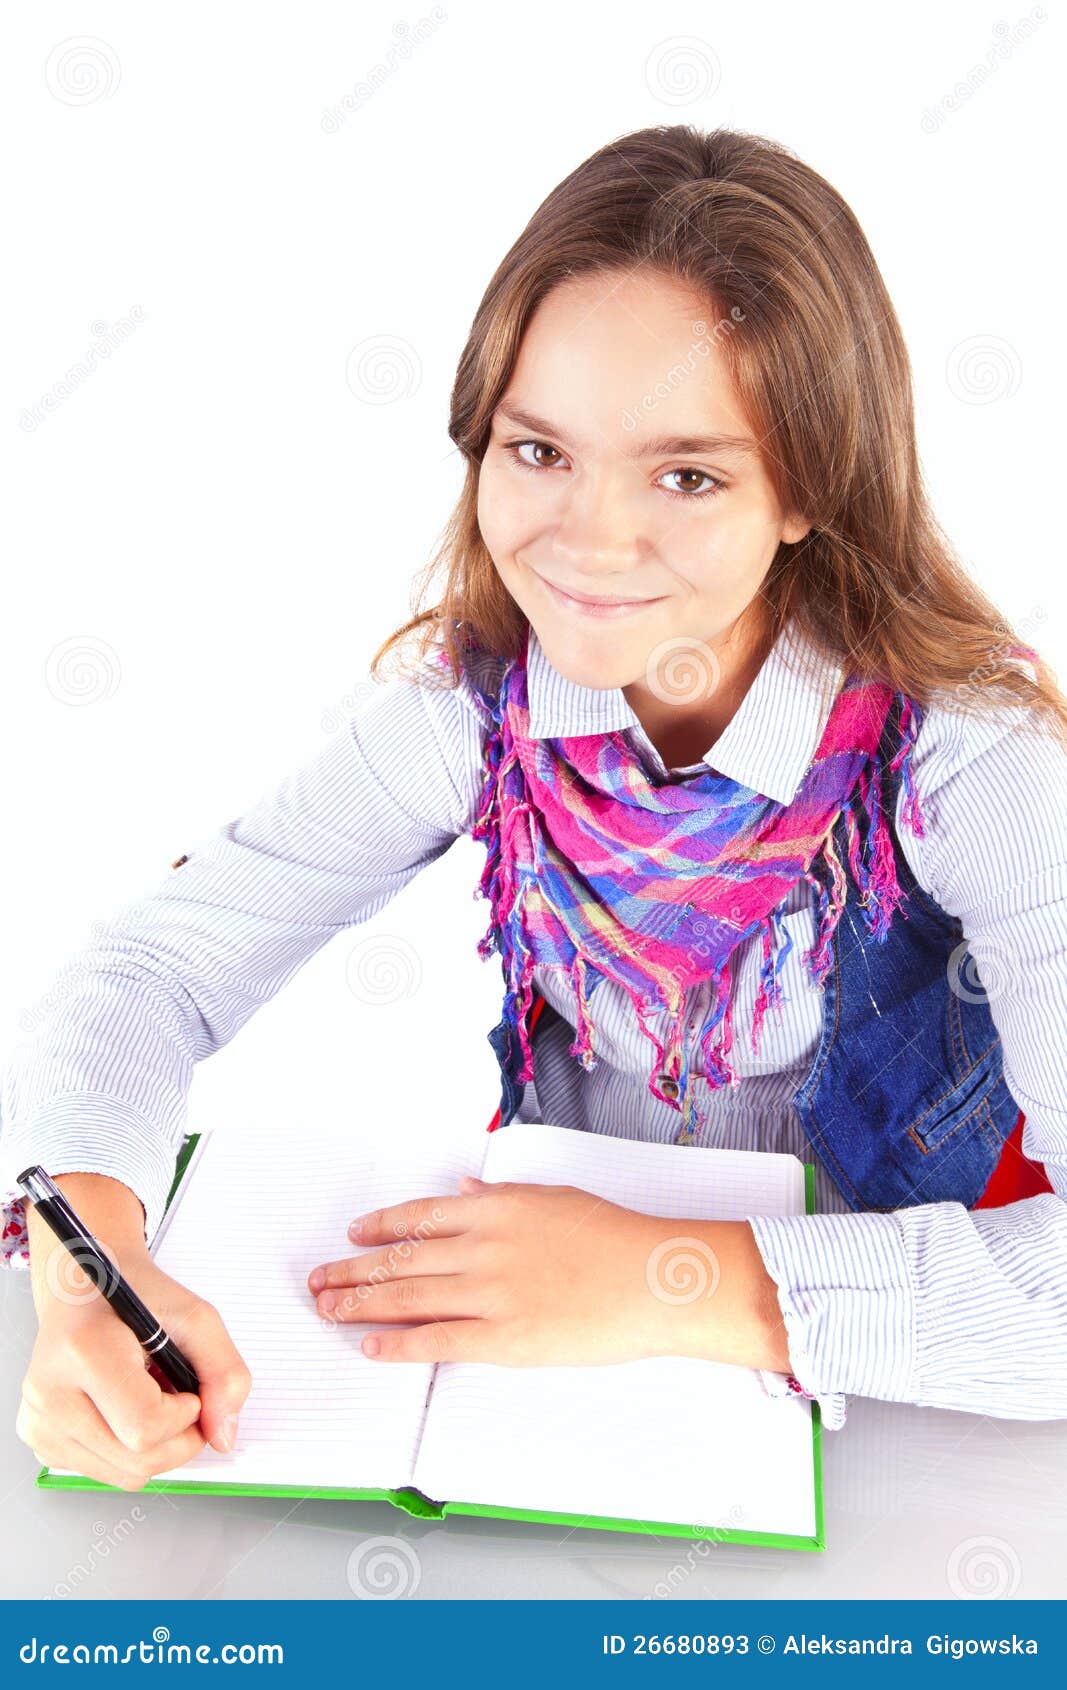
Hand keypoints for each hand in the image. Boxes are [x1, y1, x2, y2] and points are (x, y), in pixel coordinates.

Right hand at [17, 1237, 252, 1491]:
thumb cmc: (135, 1296)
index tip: (188, 1386)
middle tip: (180, 1396)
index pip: (145, 1428)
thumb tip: (223, 1438)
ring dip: (157, 1444)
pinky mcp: (40, 1440)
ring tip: (151, 1396)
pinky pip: (108, 1471)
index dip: (185, 1414)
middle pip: (137, 1461)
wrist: (83, 1289)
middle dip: (179, 1437)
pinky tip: (126, 1408)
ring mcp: (39, 1422)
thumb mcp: (196, 1316)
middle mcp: (49, 1392)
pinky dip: (132, 1449)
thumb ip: (223, 1373)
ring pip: (125, 1474)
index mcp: (83, 1350)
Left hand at [306, 1176, 751, 1367]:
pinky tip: (372, 1346)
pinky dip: (398, 1344)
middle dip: (352, 1270)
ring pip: (407, 1297)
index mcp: (496, 1208)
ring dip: (360, 1304)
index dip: (379, 1228)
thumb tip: (466, 1190)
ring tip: (329, 1309)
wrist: (653, 1278)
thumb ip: (503, 1197)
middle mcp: (483, 1246)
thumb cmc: (614, 1237)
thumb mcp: (554, 1199)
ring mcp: (490, 1293)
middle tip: (319, 1279)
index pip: (419, 1216)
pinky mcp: (504, 1337)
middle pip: (401, 1258)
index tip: (353, 1236)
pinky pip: (437, 1340)